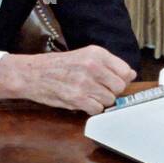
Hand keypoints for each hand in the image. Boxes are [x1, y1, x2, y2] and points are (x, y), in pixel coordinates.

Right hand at [0, 46, 135, 114]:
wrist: (32, 73)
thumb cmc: (58, 65)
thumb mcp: (85, 56)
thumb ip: (109, 65)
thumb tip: (131, 74)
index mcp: (96, 53)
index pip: (125, 71)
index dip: (121, 80)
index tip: (113, 82)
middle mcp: (93, 66)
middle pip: (119, 87)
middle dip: (111, 92)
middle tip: (98, 89)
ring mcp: (85, 82)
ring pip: (109, 100)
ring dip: (101, 101)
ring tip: (88, 95)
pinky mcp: (77, 98)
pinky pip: (97, 109)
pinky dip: (91, 109)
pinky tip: (82, 102)